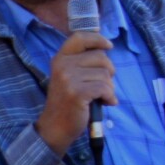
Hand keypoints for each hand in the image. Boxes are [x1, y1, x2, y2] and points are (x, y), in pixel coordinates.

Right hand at [36, 31, 115, 154]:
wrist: (55, 127)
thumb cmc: (67, 102)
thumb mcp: (68, 77)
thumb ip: (82, 62)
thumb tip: (106, 49)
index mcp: (59, 59)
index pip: (80, 37)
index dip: (97, 39)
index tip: (108, 47)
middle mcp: (62, 65)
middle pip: (100, 57)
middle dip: (108, 72)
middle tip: (102, 86)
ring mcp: (68, 79)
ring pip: (105, 74)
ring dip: (109, 88)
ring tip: (100, 97)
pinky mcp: (77, 93)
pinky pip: (105, 88)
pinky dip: (110, 97)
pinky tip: (105, 103)